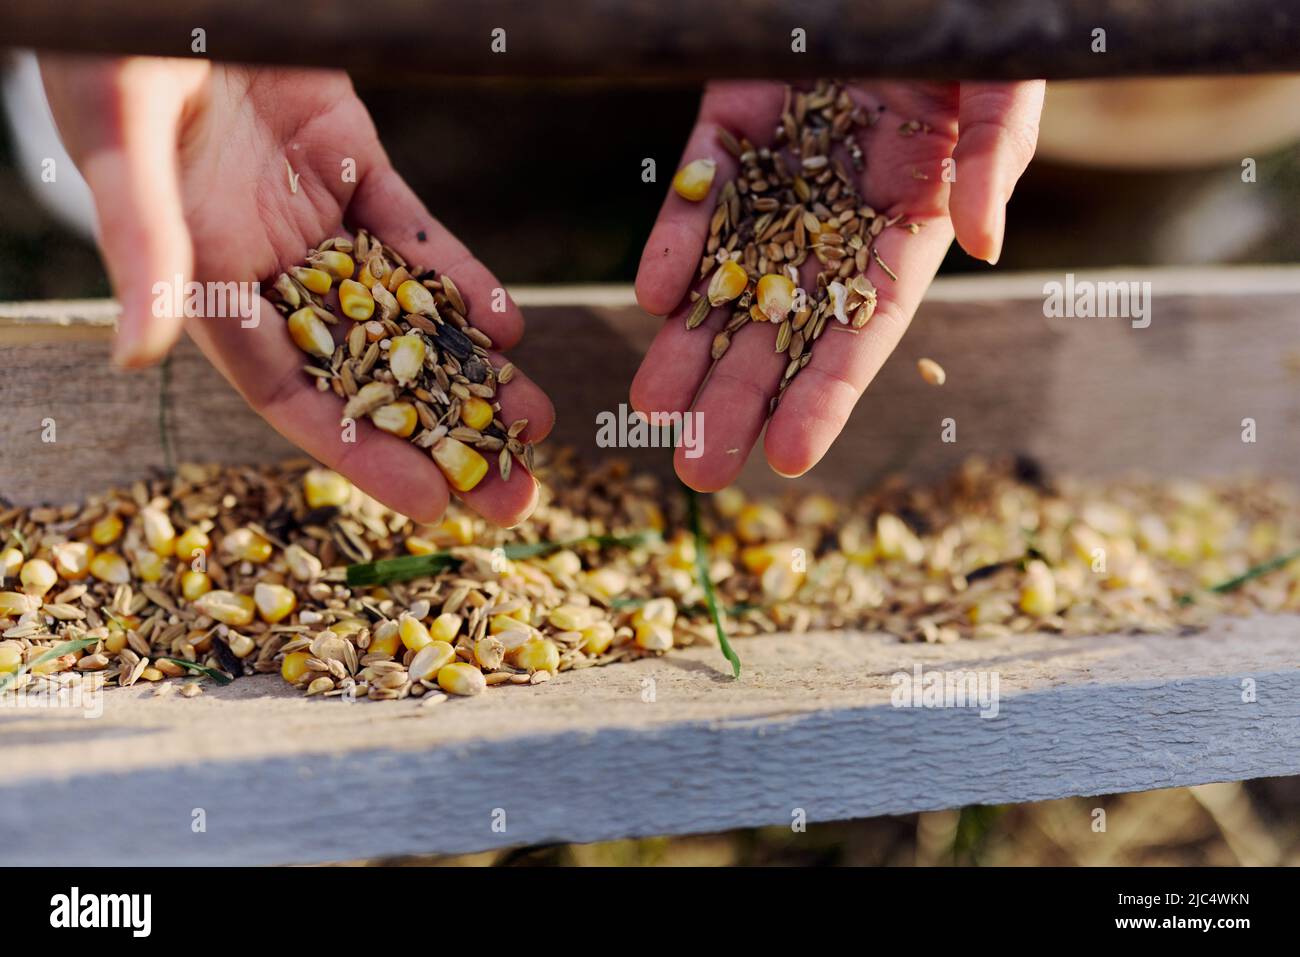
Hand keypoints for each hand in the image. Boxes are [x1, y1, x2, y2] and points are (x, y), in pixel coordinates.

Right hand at [39, 55, 551, 525]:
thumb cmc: (118, 49)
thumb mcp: (123, 143)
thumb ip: (142, 244)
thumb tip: (137, 353)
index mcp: (204, 282)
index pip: (290, 391)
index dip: (361, 450)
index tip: (432, 503)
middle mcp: (265, 267)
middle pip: (364, 371)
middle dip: (438, 433)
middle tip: (512, 493)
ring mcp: (313, 219)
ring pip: (403, 312)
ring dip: (468, 369)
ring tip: (532, 421)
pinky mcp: (352, 164)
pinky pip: (414, 236)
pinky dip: (461, 278)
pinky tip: (508, 323)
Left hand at [632, 80, 1043, 489]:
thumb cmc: (970, 22)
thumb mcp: (1000, 85)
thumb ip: (996, 158)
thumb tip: (987, 245)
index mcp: (910, 221)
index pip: (864, 326)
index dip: (827, 393)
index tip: (789, 456)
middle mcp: (838, 213)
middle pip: (781, 321)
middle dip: (738, 395)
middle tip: (696, 469)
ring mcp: (780, 171)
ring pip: (727, 273)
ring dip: (688, 343)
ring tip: (652, 408)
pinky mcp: (733, 123)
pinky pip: (701, 191)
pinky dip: (675, 240)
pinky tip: (653, 297)